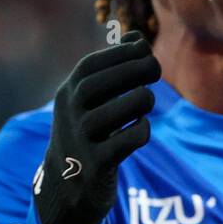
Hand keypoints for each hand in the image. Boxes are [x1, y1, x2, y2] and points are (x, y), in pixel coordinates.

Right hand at [33, 31, 160, 223]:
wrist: (68, 185)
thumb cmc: (89, 133)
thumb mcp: (92, 101)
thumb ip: (113, 69)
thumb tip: (137, 38)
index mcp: (66, 94)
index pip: (90, 65)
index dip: (120, 53)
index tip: (145, 48)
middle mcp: (68, 115)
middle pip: (98, 85)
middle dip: (132, 70)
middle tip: (156, 69)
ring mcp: (79, 141)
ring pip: (114, 112)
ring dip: (139, 100)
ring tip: (145, 101)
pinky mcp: (95, 165)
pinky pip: (125, 141)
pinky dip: (140, 130)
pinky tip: (139, 128)